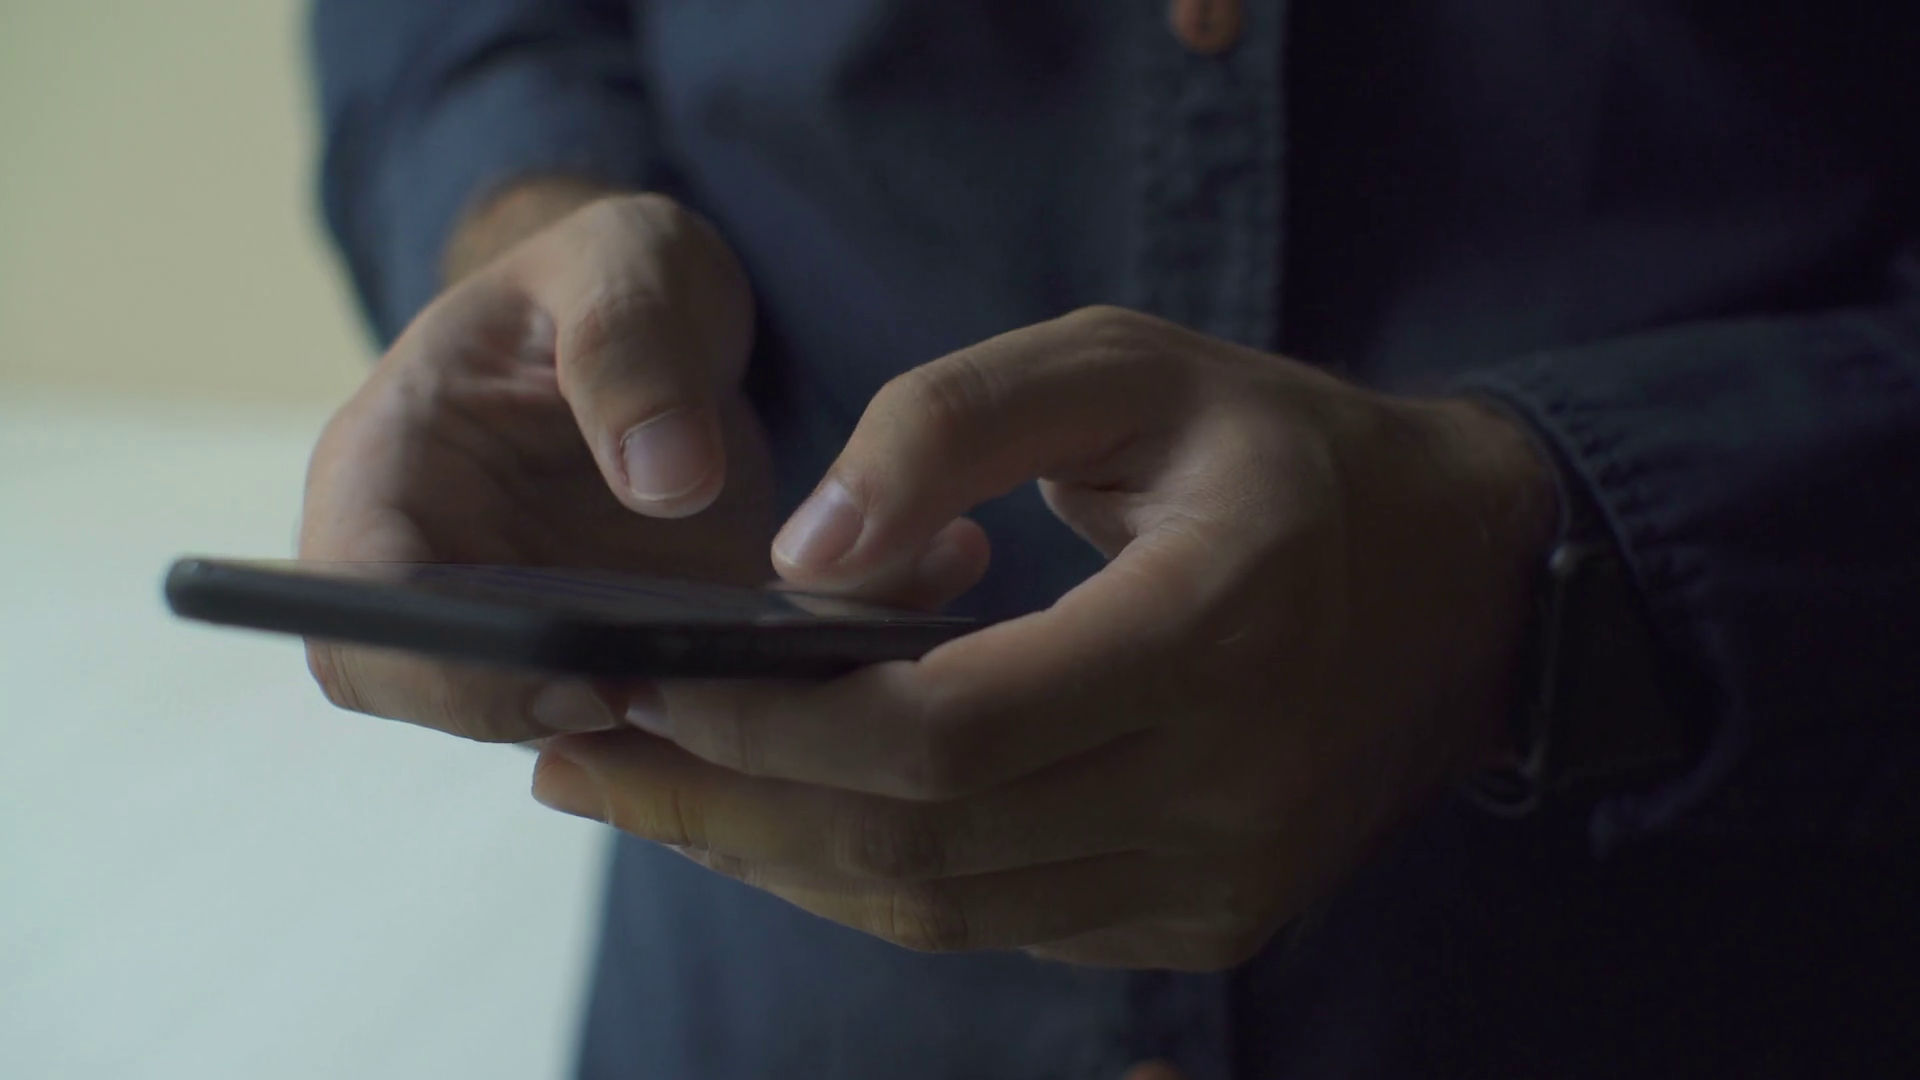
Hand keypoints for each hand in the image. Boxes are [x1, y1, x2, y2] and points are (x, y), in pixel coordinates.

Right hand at [302, 191, 773, 741]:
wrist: (662, 326)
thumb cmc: (616, 280)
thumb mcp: (629, 261)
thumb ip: (633, 343)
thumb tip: (667, 480)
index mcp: (387, 466)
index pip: (352, 612)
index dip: (445, 668)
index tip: (580, 672)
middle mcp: (426, 563)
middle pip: (430, 695)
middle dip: (542, 712)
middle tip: (677, 694)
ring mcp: (506, 618)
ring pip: (532, 724)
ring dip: (627, 729)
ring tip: (740, 695)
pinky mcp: (592, 651)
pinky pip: (620, 722)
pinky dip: (685, 723)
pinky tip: (766, 695)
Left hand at [530, 306, 1557, 967]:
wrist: (1464, 586)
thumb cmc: (1282, 452)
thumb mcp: (1125, 366)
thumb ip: (947, 424)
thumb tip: (795, 560)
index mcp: (1216, 634)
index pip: (945, 734)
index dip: (767, 723)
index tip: (627, 678)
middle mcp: (1223, 790)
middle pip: (918, 849)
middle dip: (719, 807)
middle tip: (575, 750)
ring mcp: (1216, 881)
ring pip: (940, 912)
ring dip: (770, 854)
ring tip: (639, 786)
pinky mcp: (1199, 921)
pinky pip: (992, 925)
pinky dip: (866, 877)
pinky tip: (775, 815)